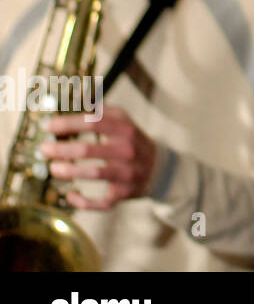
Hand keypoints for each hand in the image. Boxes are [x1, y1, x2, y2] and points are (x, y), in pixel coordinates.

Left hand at [41, 105, 157, 208]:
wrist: (159, 167)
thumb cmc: (133, 142)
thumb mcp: (124, 121)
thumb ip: (101, 111)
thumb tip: (74, 102)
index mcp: (126, 130)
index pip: (93, 122)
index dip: (68, 123)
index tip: (49, 125)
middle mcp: (127, 151)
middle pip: (88, 149)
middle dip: (61, 149)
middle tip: (44, 148)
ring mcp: (127, 173)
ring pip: (94, 174)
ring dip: (69, 171)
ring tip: (53, 168)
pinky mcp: (124, 192)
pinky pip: (101, 201)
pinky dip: (83, 201)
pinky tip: (70, 194)